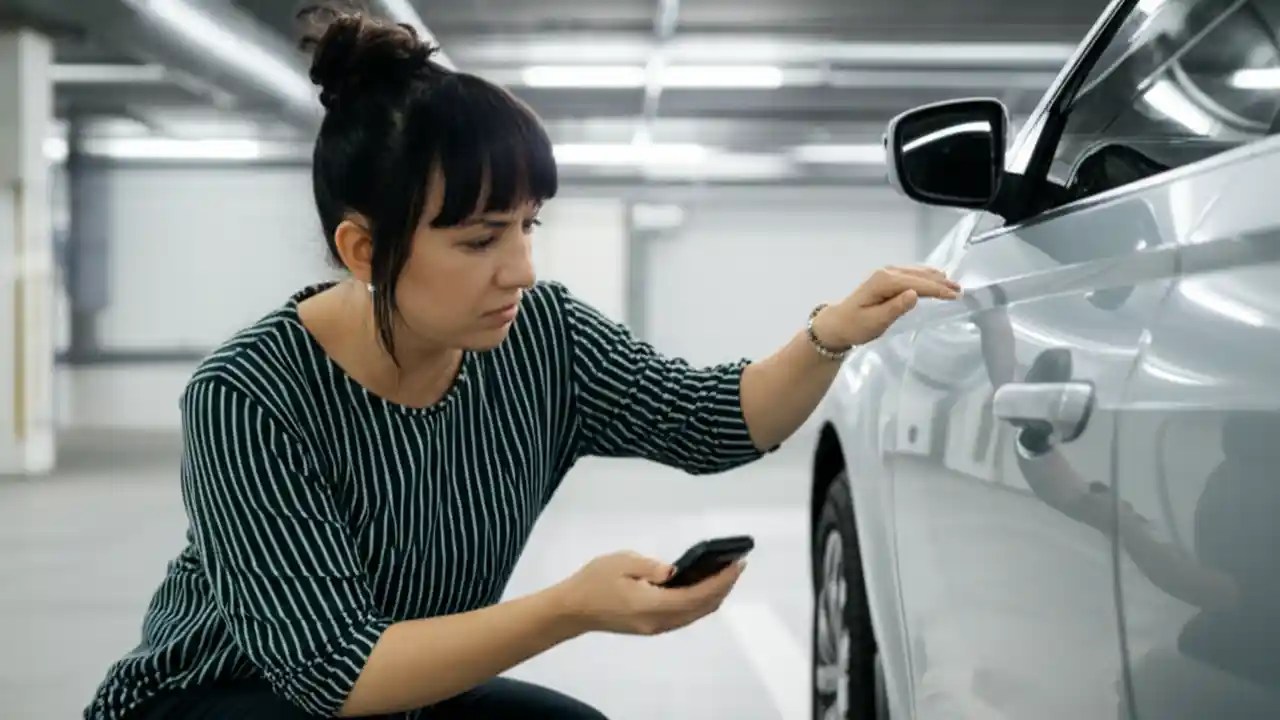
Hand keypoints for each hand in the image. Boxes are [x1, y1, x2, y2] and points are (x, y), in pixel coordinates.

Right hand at [553, 551, 745, 635]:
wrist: (573, 609)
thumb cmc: (594, 581)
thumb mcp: (621, 562)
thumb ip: (651, 567)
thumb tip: (675, 571)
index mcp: (651, 605)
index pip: (697, 596)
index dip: (720, 581)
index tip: (736, 564)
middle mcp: (658, 621)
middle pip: (701, 608)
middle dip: (722, 587)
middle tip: (736, 565)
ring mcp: (655, 627)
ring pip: (694, 615)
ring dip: (713, 596)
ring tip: (724, 574)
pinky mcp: (651, 627)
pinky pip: (684, 616)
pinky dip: (699, 602)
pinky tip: (703, 587)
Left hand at [813, 266, 961, 348]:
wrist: (837, 324)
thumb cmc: (855, 326)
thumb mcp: (875, 322)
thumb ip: (896, 308)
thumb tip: (915, 294)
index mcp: (884, 282)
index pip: (917, 284)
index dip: (937, 290)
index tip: (955, 296)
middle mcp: (886, 273)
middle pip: (919, 275)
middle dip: (941, 282)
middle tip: (961, 289)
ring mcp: (886, 273)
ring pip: (916, 272)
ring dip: (935, 278)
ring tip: (954, 284)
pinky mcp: (886, 278)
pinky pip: (911, 274)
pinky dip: (926, 276)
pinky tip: (935, 277)